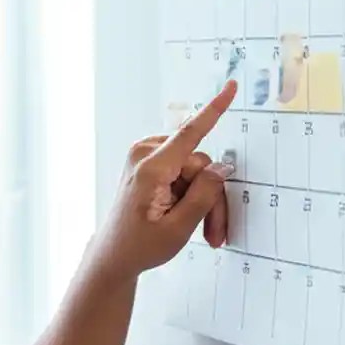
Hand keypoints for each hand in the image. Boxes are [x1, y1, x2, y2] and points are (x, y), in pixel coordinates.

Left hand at [90, 80, 238, 281]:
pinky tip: (187, 217)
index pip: (190, 133)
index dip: (214, 110)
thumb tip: (222, 167)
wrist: (114, 256)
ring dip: (202, 200)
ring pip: (194, 171)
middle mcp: (145, 156)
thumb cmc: (139, 246)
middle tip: (215, 232)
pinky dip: (190, 195)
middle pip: (199, 165)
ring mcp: (144, 158)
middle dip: (211, 197)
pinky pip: (182, 172)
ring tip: (204, 232)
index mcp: (150, 170)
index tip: (230, 87)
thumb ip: (204, 193)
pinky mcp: (148, 165)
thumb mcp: (179, 227)